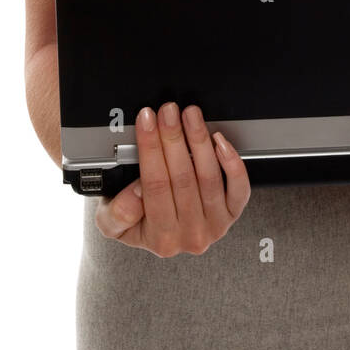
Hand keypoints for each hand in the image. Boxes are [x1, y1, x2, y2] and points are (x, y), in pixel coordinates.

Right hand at [95, 102, 250, 256]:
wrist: (162, 235)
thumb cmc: (138, 223)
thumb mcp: (110, 223)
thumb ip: (118, 213)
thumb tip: (136, 192)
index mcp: (160, 238)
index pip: (154, 185)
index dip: (150, 148)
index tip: (146, 121)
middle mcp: (190, 235)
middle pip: (182, 177)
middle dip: (173, 137)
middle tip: (168, 111)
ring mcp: (214, 225)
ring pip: (209, 177)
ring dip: (199, 140)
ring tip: (189, 116)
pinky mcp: (232, 214)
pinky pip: (239, 188)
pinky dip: (232, 163)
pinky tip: (219, 141)